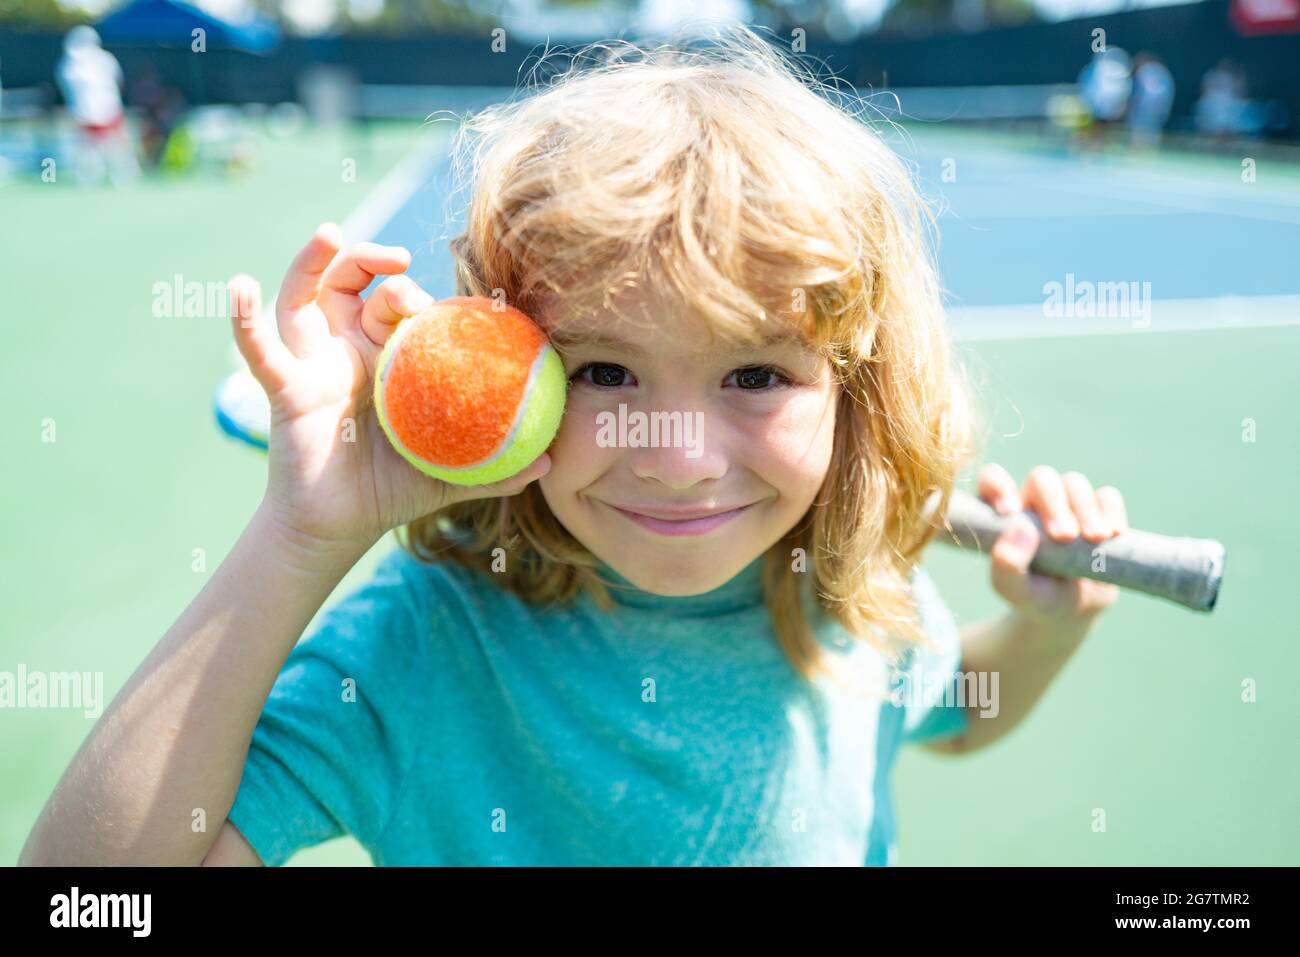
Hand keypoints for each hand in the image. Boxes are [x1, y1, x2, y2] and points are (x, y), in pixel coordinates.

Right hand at [229, 223, 551, 550]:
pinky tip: (238, 287)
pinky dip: (244, 319)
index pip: (403, 307)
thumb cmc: (391, 490)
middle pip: (355, 287)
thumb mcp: (450, 476)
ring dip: (312, 261)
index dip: (418, 292)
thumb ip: (496, 469)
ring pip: (306, 296)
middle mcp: (349, 351)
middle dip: (374, 266)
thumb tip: (550, 465)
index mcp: (390, 360)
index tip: (443, 292)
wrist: (339, 526)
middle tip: (401, 263)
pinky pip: (260, 350)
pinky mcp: (286, 388)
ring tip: (330, 234)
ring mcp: (314, 364)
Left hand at [977, 463, 1128, 630]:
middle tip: (1064, 537)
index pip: (993, 480)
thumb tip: (1021, 530)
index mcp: (1005, 514)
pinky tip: (1112, 535)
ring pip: (1075, 483)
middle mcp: (1034, 503)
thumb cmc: (1033, 597)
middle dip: (1054, 503)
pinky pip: (1107, 496)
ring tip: (1093, 539)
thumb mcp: (1014, 591)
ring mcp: (1068, 505)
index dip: (998, 485)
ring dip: (1085, 508)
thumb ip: (1006, 566)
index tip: (1009, 511)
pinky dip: (1111, 511)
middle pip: (1042, 478)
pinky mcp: (1100, 512)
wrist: (1071, 612)